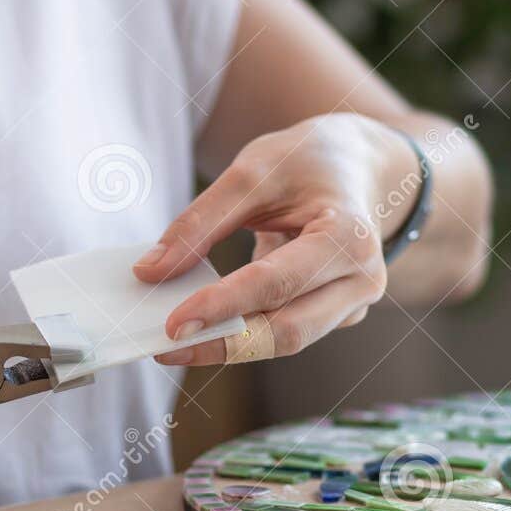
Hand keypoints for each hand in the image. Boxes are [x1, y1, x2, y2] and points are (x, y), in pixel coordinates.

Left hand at [133, 114, 414, 365]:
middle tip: (164, 348)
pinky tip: (204, 327)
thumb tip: (150, 272)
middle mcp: (361, 280)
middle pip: (286, 331)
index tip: (174, 326)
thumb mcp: (251, 173)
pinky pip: (282, 331)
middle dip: (222, 345)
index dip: (223, 307)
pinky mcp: (334, 315)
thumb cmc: (305, 163)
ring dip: (227, 346)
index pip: (277, 283)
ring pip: (283, 341)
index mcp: (348, 237)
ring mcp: (351, 303)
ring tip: (174, 344)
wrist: (355, 165)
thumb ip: (199, 223)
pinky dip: (241, 333)